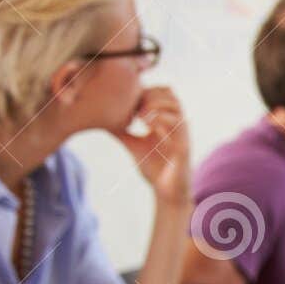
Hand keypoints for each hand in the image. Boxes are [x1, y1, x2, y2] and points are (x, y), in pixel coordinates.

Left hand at [110, 87, 190, 205]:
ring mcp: (182, 134)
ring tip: (140, 117)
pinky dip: (160, 120)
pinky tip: (146, 126)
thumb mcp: (133, 145)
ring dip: (154, 105)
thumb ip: (121, 131)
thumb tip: (101, 120)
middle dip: (149, 95)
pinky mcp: (184, 146)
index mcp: (168, 120)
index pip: (162, 92)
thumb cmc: (154, 169)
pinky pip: (176, 125)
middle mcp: (177, 124)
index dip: (146, 90)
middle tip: (133, 109)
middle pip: (169, 92)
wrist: (167, 192)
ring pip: (174, 104)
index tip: (129, 103)